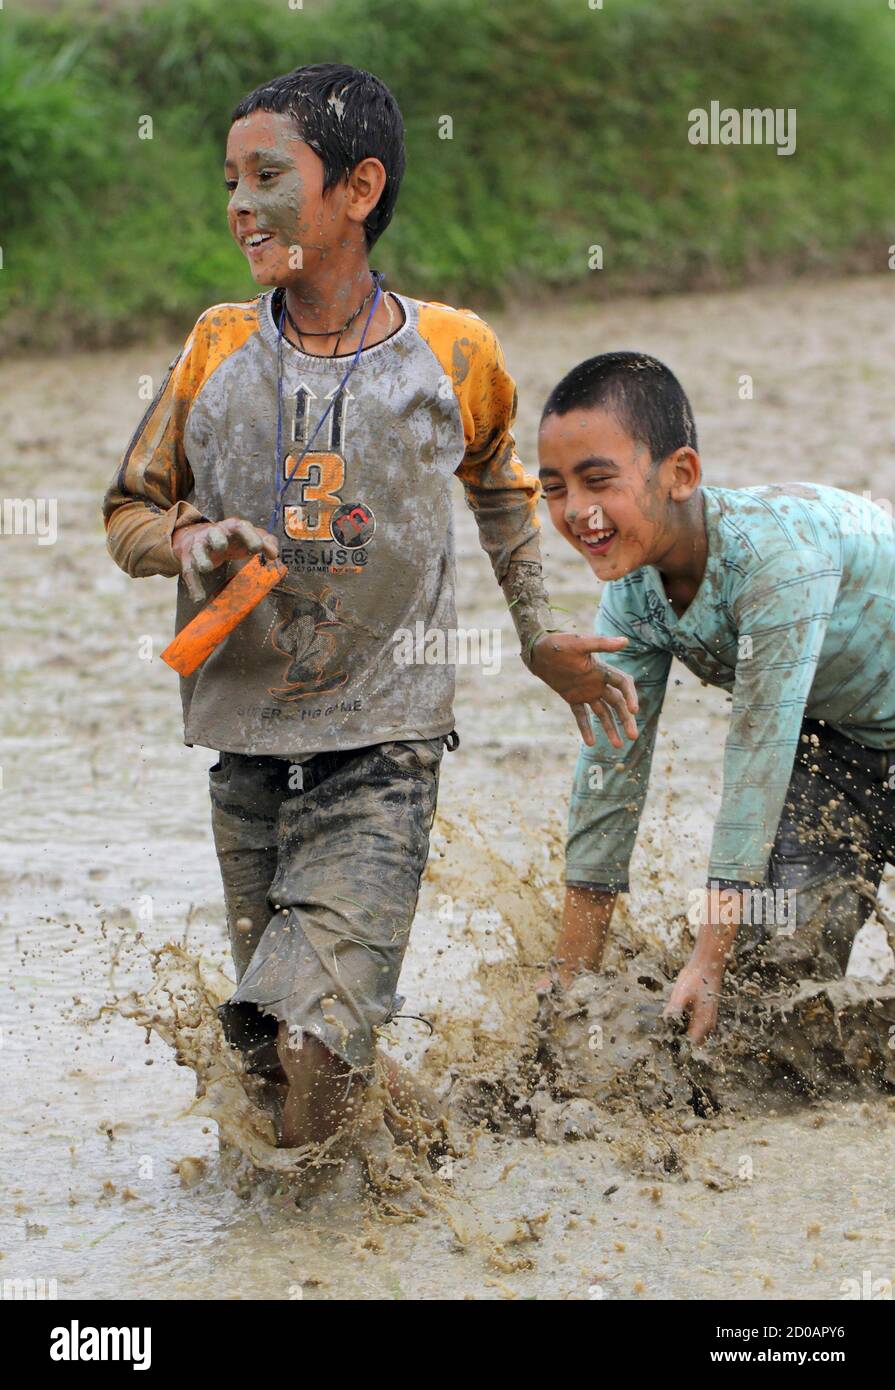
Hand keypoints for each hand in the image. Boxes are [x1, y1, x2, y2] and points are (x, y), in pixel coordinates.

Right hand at [172, 518, 278, 601]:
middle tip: (223, 547)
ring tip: (207, 568)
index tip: (259, 548)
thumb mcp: (248, 537)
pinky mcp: (188, 559)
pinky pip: (189, 572)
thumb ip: (265, 541)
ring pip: (198, 550)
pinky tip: (198, 598)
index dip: (250, 536)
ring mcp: (199, 545)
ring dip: (202, 558)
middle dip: (218, 539)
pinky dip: (193, 585)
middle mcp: (214, 533)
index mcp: (231, 527)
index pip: (241, 526)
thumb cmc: (231, 538)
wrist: (198, 535)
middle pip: (215, 533)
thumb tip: (274, 554)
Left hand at [530, 633, 638, 747]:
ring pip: (602, 713)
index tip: (634, 710)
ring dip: (611, 728)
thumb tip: (625, 641)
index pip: (623, 684)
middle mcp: (597, 682)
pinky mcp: (572, 698)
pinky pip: (581, 715)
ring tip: (618, 746)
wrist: (537, 650)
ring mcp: (585, 691)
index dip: (630, 696)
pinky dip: (586, 728)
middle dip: (626, 720)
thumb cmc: (559, 643)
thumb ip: (602, 644)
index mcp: (602, 670)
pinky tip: (590, 743)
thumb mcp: (580, 643)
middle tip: (633, 737)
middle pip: (617, 704)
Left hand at [663, 959, 723, 1042]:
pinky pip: (696, 1025)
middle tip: (665, 1032)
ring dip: (683, 1031)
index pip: (690, 1044)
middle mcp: (708, 1025)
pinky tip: (677, 1014)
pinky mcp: (706, 1013)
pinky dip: (686, 1024)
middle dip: (680, 1039)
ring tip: (669, 1023)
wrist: (708, 964)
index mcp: (703, 1023)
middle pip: (693, 1042)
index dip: (678, 1045)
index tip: (665, 1041)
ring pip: (695, 1034)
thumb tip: (666, 1022)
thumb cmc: (696, 978)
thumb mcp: (681, 993)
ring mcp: (709, 1019)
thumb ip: (675, 1009)